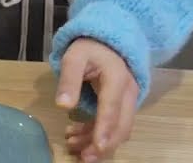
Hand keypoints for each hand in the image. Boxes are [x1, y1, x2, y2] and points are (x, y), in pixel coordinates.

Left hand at [55, 37, 139, 161]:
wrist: (108, 40)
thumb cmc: (89, 47)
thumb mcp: (74, 57)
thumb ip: (69, 80)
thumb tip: (63, 105)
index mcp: (116, 78)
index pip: (111, 107)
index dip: (104, 128)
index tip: (97, 147)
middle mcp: (128, 92)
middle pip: (121, 124)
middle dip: (104, 144)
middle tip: (83, 157)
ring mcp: (128, 100)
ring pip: (119, 128)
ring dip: (99, 141)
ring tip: (74, 146)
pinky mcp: (123, 105)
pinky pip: (114, 124)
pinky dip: (98, 133)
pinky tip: (78, 135)